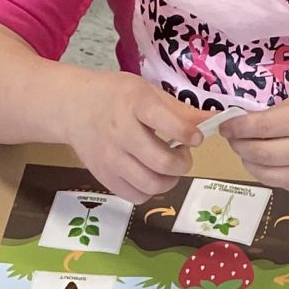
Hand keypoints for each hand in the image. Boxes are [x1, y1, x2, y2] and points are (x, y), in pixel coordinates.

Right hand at [61, 72, 203, 202]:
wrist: (74, 107)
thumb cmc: (116, 96)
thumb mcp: (147, 92)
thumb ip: (180, 111)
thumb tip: (214, 121)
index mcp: (135, 103)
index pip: (166, 123)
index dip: (188, 134)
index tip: (196, 138)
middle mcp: (120, 132)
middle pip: (161, 163)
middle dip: (182, 163)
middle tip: (182, 155)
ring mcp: (110, 157)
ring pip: (150, 184)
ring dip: (169, 180)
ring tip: (168, 168)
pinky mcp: (103, 176)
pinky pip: (135, 196)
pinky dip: (149, 191)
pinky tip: (149, 175)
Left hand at [219, 84, 288, 194]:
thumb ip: (281, 110)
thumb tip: (247, 121)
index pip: (262, 126)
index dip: (237, 127)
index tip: (226, 126)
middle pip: (260, 153)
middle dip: (239, 146)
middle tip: (233, 138)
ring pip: (265, 174)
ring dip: (249, 162)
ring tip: (247, 150)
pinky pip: (279, 184)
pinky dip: (265, 172)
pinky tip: (266, 161)